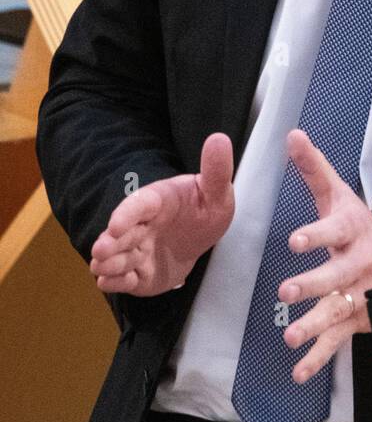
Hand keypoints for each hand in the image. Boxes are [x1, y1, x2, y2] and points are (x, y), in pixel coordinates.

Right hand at [89, 132, 234, 296]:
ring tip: (105, 268)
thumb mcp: (217, 193)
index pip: (138, 204)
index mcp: (157, 201)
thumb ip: (216, 171)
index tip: (115, 226)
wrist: (198, 238)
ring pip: (116, 257)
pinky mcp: (137, 273)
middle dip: (109, 243)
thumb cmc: (204, 210)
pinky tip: (112, 281)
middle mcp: (141, 225)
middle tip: (101, 252)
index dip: (126, 214)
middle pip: (120, 234)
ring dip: (110, 263)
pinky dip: (115, 282)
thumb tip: (219, 139)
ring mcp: (137, 249)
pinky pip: (120, 279)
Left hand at [277, 128, 371, 383]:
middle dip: (312, 285)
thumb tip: (291, 134)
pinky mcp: (353, 322)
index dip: (316, 235)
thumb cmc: (365, 229)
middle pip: (335, 277)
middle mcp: (356, 266)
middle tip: (286, 291)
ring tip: (291, 337)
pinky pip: (335, 343)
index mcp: (352, 233)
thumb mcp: (344, 196)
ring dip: (313, 326)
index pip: (334, 231)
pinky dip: (317, 359)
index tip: (296, 239)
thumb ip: (314, 169)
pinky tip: (298, 371)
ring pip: (334, 313)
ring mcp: (356, 297)